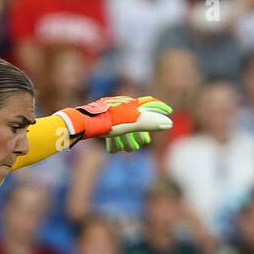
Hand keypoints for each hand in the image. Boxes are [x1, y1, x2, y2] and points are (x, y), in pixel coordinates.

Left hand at [55, 95, 172, 152]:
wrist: (84, 122)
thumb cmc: (109, 122)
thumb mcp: (132, 124)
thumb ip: (150, 123)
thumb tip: (169, 124)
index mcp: (129, 104)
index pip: (149, 103)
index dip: (159, 107)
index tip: (168, 110)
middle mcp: (120, 106)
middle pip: (135, 120)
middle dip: (139, 133)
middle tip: (142, 144)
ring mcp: (109, 113)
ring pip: (122, 127)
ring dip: (126, 140)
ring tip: (126, 149)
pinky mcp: (99, 121)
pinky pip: (109, 131)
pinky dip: (113, 142)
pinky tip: (112, 151)